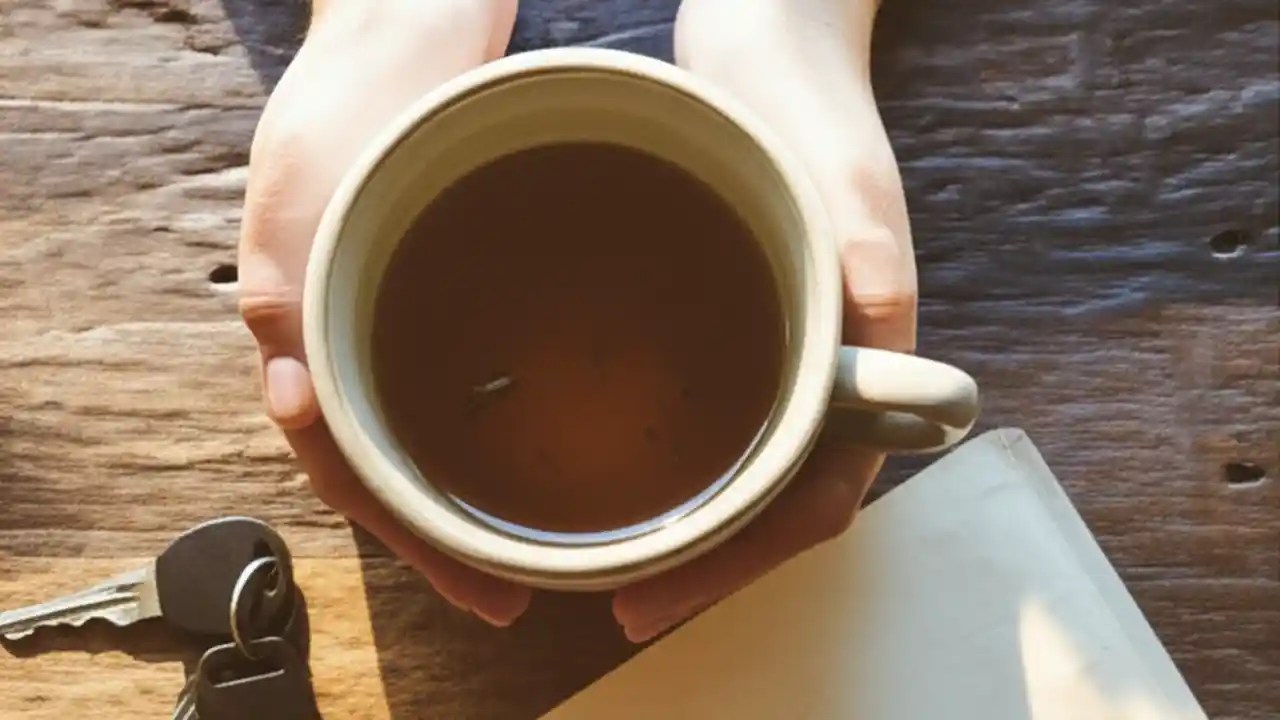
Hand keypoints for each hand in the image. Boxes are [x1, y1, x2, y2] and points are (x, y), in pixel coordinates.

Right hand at [238, 0, 530, 625]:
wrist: (403, 25)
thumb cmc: (359, 92)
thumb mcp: (311, 185)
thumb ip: (291, 289)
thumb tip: (287, 402)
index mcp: (302, 319)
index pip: (348, 462)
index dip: (410, 535)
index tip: (479, 584)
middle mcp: (342, 327)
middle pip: (384, 458)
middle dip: (441, 530)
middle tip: (512, 582)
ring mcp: (385, 306)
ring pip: (414, 423)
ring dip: (459, 483)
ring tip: (519, 535)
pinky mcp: (428, 281)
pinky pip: (445, 368)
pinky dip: (475, 417)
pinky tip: (518, 439)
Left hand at [613, 0, 916, 641]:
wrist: (767, 37)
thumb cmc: (810, 105)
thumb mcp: (847, 189)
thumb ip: (867, 273)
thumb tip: (879, 372)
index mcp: (862, 354)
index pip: (814, 498)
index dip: (743, 563)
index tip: (656, 596)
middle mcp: (819, 363)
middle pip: (770, 498)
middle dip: (703, 556)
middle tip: (617, 591)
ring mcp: (775, 343)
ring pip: (737, 461)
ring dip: (685, 512)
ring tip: (607, 547)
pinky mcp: (731, 313)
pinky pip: (705, 402)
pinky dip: (668, 446)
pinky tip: (605, 453)